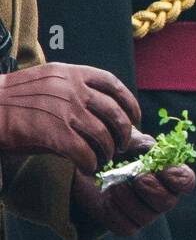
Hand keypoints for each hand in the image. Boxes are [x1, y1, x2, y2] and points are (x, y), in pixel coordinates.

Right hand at [0, 62, 139, 172]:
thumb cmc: (16, 98)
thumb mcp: (49, 82)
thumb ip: (75, 91)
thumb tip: (103, 116)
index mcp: (72, 73)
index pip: (113, 84)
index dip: (129, 102)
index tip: (136, 117)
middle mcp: (73, 88)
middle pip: (114, 111)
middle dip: (124, 131)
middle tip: (122, 144)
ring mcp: (65, 110)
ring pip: (103, 134)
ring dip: (108, 151)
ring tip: (104, 158)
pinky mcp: (55, 132)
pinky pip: (85, 152)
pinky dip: (91, 163)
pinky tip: (88, 167)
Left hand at [70, 133, 195, 236]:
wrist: (91, 165)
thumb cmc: (116, 150)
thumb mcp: (130, 140)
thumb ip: (144, 144)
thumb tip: (154, 152)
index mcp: (169, 175)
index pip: (186, 182)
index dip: (178, 178)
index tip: (163, 169)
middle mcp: (161, 196)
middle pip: (167, 202)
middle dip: (151, 189)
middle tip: (136, 177)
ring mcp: (145, 213)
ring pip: (146, 217)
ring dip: (129, 199)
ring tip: (115, 184)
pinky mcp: (126, 225)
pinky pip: (126, 227)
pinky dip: (115, 211)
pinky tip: (107, 197)